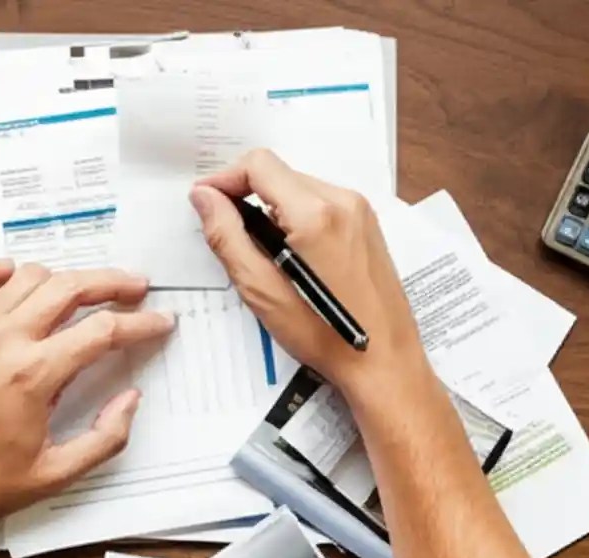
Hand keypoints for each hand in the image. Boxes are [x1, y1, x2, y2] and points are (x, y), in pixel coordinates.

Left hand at [0, 260, 173, 534]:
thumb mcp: (54, 475)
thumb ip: (104, 438)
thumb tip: (130, 399)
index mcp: (33, 377)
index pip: (102, 331)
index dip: (140, 323)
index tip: (159, 322)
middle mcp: (1, 343)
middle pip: (70, 288)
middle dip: (112, 283)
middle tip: (135, 288)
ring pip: (26, 277)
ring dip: (62, 278)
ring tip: (81, 291)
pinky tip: (12, 276)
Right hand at [189, 149, 430, 401]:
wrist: (383, 361)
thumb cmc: (325, 335)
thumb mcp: (261, 290)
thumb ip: (227, 236)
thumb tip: (204, 198)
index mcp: (315, 213)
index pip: (259, 165)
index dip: (224, 179)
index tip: (206, 204)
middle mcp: (342, 201)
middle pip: (278, 175)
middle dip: (246, 196)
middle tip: (229, 236)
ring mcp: (359, 212)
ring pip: (298, 189)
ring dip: (271, 210)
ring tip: (262, 255)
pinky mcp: (367, 226)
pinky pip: (321, 204)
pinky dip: (296, 219)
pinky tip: (290, 258)